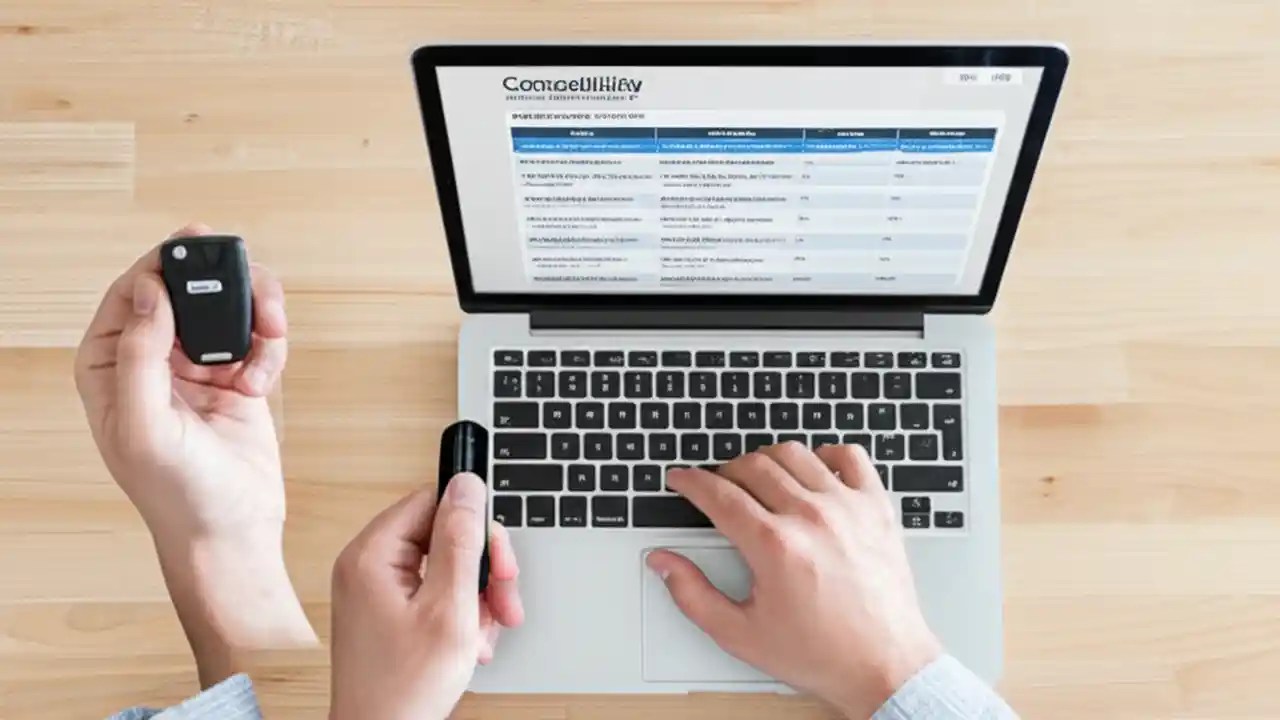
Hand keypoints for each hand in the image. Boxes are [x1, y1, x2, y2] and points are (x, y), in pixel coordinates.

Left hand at [74, 223, 313, 686]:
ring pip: (229, 308)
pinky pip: (258, 338)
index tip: (199, 243)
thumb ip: (140, 354)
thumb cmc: (178, 493)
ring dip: (257, 314)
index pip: (134, 292)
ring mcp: (196, 367)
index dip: (165, 263)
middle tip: (258, 293)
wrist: (231, 531)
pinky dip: (270, 350)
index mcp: (110, 365)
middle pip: (189, 290)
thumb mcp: (145, 426)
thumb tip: (149, 290)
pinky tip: (263, 381)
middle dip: (227, 286)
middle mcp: (151, 360)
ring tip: (274, 334)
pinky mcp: (236, 378)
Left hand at [330, 474, 524, 719]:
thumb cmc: (403, 690)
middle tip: (504, 599)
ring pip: (445, 566)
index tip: (499, 558)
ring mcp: (376, 590)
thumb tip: (467, 484)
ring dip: (477, 596)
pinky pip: (434, 591)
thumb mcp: (449, 608)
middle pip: (442, 535)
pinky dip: (460, 613)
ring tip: (486, 632)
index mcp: (372, 555)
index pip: (433, 503)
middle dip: (482, 568)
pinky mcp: (387, 611)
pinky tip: (471, 642)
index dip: (474, 526)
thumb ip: (460, 541)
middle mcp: (368, 566)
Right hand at [646, 443, 940, 719]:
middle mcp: (811, 518)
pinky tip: (813, 473)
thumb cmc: (821, 653)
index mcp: (775, 546)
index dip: (690, 482)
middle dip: (724, 473)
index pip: (718, 494)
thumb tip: (664, 563)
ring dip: (767, 461)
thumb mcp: (740, 634)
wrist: (884, 666)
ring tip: (759, 481)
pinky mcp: (877, 508)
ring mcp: (848, 508)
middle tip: (718, 490)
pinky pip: (849, 457)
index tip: (681, 479)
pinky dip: (825, 456)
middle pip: (752, 466)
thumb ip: (692, 595)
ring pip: (794, 454)